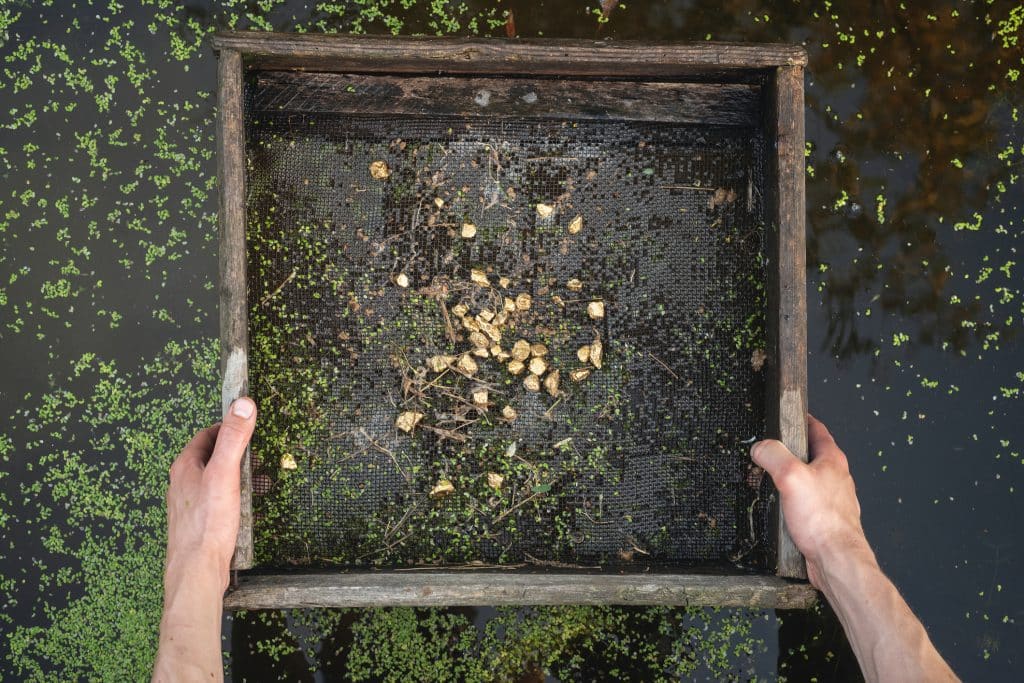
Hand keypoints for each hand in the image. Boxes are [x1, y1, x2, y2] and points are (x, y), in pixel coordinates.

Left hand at [154, 398, 255, 681]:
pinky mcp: (198, 523)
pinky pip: (217, 501)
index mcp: (184, 467)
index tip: (249, 426)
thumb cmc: (208, 523)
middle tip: (260, 454)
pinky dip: (234, 497)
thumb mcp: (225, 474)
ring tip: (260, 481)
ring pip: (214, 480)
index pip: (206, 435)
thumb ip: (234, 439)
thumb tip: (244, 403)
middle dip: (236, 453)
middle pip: (211, 457)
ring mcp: (188, 505)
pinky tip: (248, 508)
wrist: (196, 571)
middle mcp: (182, 484)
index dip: (228, 427)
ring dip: (237, 476)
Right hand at [750, 414, 869, 588]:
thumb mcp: (790, 477)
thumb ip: (773, 456)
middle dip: (791, 451)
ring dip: (791, 478)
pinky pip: (807, 502)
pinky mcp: (825, 519)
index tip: (791, 414)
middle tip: (770, 450)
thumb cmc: (823, 521)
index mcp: (832, 461)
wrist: (836, 559)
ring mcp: (832, 499)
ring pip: (809, 480)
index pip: (818, 430)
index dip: (803, 419)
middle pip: (812, 455)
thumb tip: (761, 447)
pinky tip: (781, 509)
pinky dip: (792, 500)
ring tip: (771, 480)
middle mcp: (836, 478)